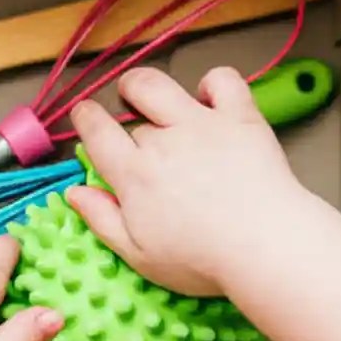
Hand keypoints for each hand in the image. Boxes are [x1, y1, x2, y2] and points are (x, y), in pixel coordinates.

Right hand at [67, 66, 313, 297]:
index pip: (96, 129)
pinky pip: (221, 80)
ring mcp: (201, 123)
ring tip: (149, 97)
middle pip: (132, 115)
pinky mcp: (239, 117)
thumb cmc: (203, 260)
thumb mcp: (139, 255)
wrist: (266, 247)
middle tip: (132, 124)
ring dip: (146, 86)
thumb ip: (102, 220)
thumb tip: (74, 192)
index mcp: (134, 174)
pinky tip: (210, 100)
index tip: (86, 116)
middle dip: (126, 117)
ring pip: (158, 84)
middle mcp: (163, 140)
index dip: (85, 117)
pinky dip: (212, 83)